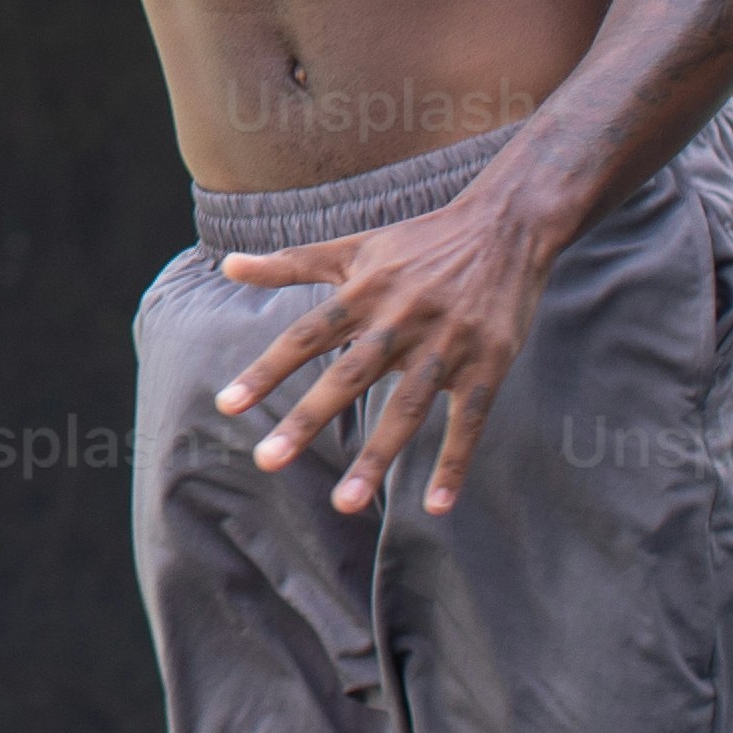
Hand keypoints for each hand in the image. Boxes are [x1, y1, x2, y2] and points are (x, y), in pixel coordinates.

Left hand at [209, 186, 563, 518]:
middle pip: (349, 376)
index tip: (227, 405)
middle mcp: (400, 321)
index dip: (266, 369)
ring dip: (377, 458)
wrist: (506, 226)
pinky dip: (453, 465)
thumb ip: (290, 263)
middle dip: (307, 418)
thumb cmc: (421, 241)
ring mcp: (446, 345)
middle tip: (266, 461)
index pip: (305, 336)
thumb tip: (226, 266)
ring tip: (344, 504)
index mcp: (364, 293)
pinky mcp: (489, 364)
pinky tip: (435, 506)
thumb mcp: (355, 247)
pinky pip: (469, 422)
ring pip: (407, 409)